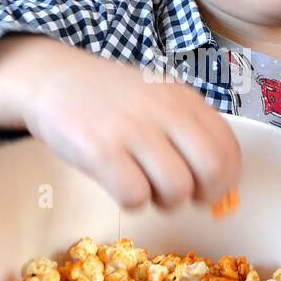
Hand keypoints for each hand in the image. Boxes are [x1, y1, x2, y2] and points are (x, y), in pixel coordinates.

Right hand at [18, 42, 241, 211]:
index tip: (209, 189)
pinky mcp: (101, 150)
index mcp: (184, 99)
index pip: (229, 149)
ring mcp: (133, 129)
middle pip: (213, 171)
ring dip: (164, 202)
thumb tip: (219, 188)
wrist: (51, 78)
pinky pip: (135, 196)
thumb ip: (189, 133)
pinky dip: (132, 202)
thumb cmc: (108, 98)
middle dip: (204, 196)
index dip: (225, 180)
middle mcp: (165, 111)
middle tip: (182, 196)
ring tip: (145, 188)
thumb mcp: (158, 100)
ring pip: (177, 190)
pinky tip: (119, 186)